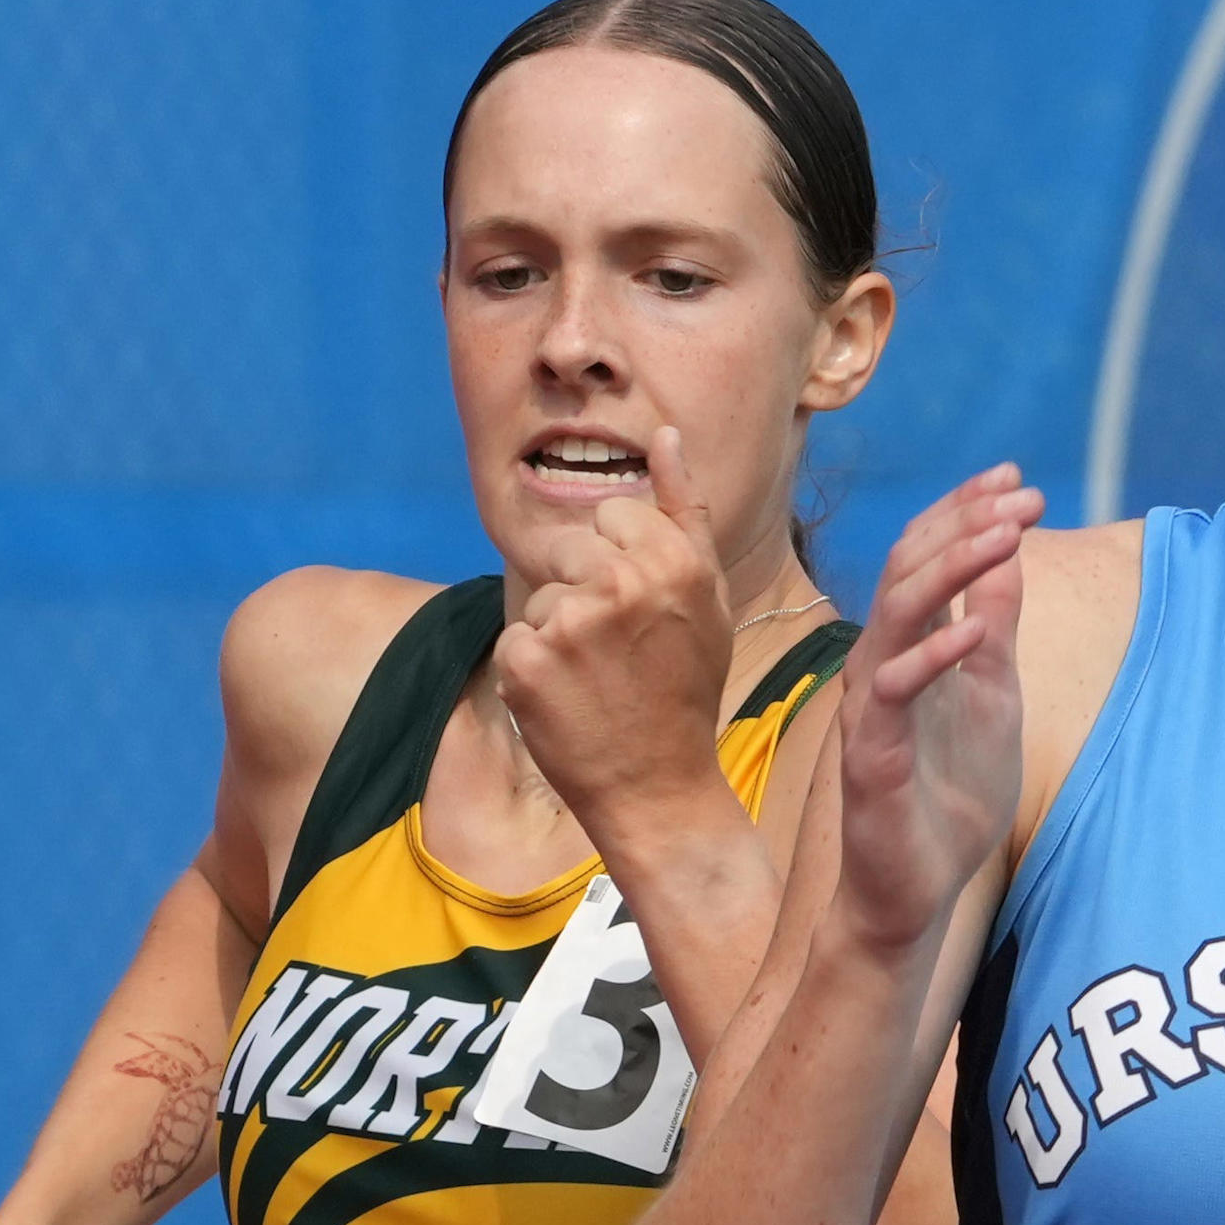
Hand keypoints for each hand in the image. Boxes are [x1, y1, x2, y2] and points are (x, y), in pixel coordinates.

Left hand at [489, 428, 737, 857]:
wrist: (659, 791)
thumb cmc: (686, 692)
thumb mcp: (708, 600)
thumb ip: (685, 511)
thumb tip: (666, 434)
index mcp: (672, 562)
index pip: (614, 514)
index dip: (622, 561)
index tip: (640, 614)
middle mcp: (621, 584)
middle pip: (569, 548)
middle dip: (583, 592)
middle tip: (615, 655)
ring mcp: (568, 624)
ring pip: (541, 596)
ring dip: (557, 634)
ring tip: (595, 683)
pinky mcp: (525, 661)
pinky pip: (516, 639)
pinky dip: (532, 672)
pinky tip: (567, 703)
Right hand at [834, 469, 1041, 960]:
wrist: (918, 890)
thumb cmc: (951, 796)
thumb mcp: (993, 695)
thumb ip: (995, 627)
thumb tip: (1009, 551)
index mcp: (912, 645)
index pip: (927, 555)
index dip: (968, 511)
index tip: (1018, 479)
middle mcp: (883, 661)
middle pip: (908, 566)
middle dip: (964, 523)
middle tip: (1018, 495)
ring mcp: (872, 705)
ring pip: (896, 613)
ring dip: (950, 568)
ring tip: (1003, 535)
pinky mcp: (870, 752)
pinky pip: (894, 691)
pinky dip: (934, 657)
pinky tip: (975, 634)